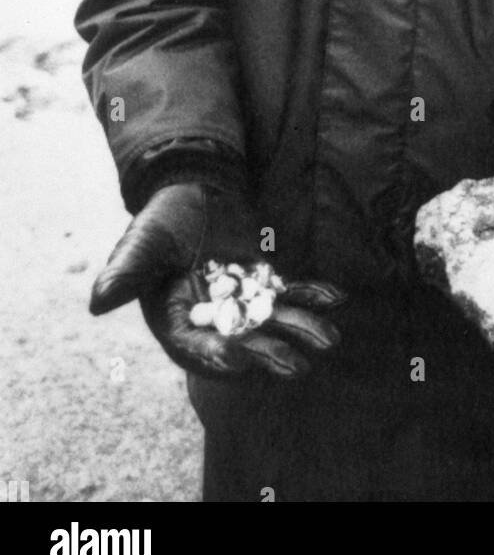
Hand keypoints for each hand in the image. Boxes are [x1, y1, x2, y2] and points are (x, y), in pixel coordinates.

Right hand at [90, 183, 343, 379]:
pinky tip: (335, 298)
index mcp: (175, 322)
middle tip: (297, 365)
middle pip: (242, 344)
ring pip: (273, 323)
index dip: (216, 357)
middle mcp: (211, 322)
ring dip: (300, 331)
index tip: (239, 362)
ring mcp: (242, 305)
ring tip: (328, 339)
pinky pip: (291, 294)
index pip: (195, 348)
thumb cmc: (161, 218)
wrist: (193, 189)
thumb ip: (125, 272)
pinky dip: (312, 297)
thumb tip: (97, 302)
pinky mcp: (265, 283)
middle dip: (269, 355)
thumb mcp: (142, 242)